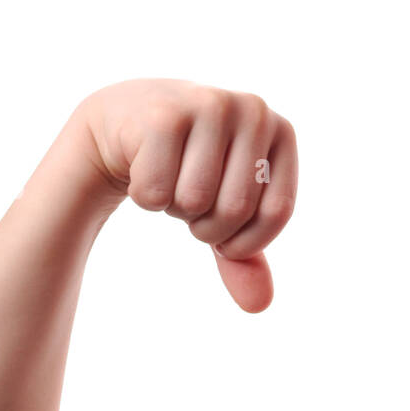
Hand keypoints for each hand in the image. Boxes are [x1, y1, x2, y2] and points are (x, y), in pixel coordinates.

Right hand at [72, 78, 297, 312]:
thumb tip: (260, 305)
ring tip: (171, 179)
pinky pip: (155, 191)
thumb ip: (246, 258)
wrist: (127, 124)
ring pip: (194, 200)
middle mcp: (253, 109)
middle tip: (190, 201)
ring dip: (174, 208)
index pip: (277, 212)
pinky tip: (143, 164)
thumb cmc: (189, 170)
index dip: (246, 241)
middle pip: (234, 209)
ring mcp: (208, 104)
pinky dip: (145, 196)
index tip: (225, 238)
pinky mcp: (163, 115)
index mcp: (282, 131)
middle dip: (205, 225)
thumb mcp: (224, 212)